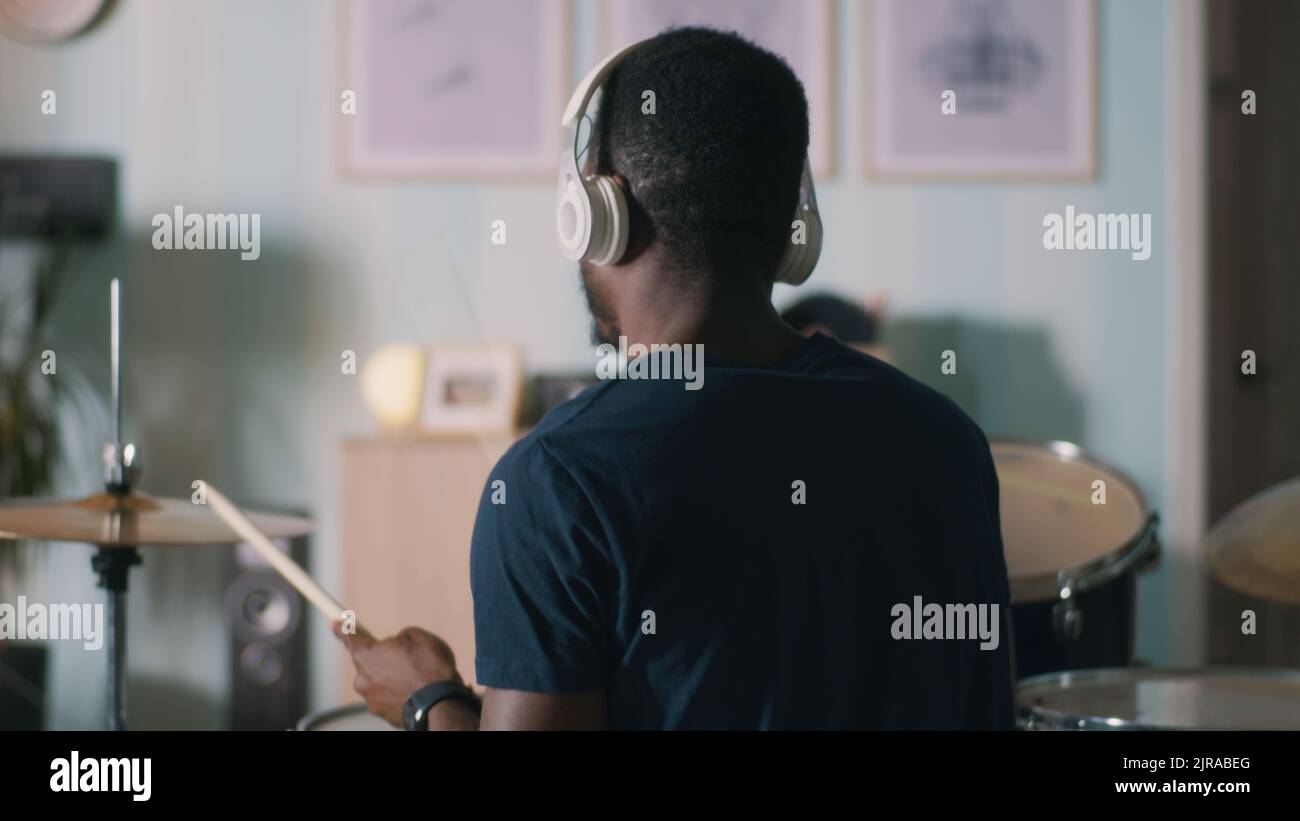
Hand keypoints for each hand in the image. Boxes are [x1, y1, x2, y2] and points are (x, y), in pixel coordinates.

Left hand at [333, 621, 462, 727]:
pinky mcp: (385, 716)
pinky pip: (389, 698)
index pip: (349, 637)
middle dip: (383, 659)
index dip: (341, 628)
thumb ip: (399, 637)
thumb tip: (398, 645)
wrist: (441, 703)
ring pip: (380, 683)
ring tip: (417, 678)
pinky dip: (400, 694)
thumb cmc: (429, 666)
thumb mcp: (417, 635)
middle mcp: (362, 680)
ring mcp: (372, 701)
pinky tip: (417, 691)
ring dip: (393, 678)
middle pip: (368, 663)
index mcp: (366, 656)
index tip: (334, 624)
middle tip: (405, 657)